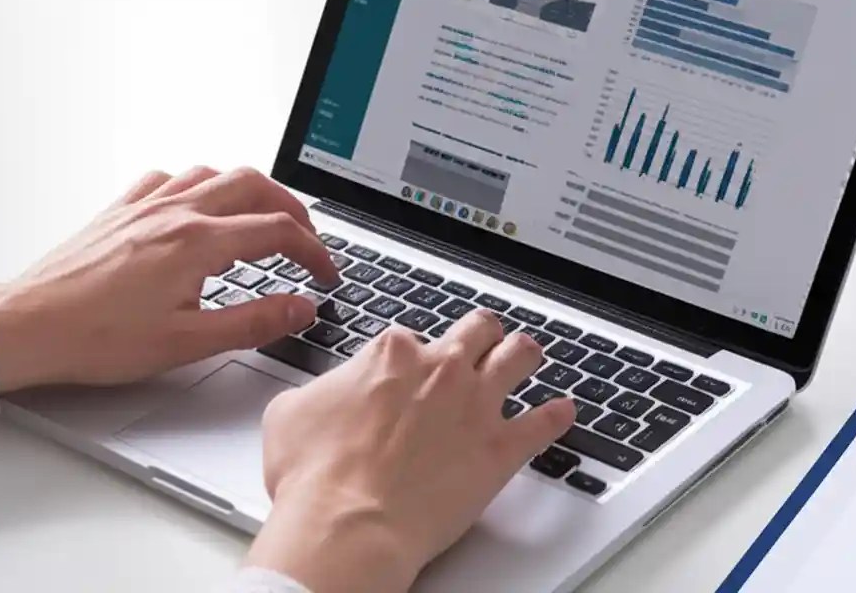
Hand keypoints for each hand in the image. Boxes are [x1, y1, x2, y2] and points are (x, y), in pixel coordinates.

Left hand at [0, 167, 339, 391]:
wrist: (26, 327)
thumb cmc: (94, 337)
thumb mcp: (187, 342)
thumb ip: (254, 321)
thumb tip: (300, 307)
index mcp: (196, 242)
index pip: (277, 231)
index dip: (314, 251)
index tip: (325, 273)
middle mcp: (174, 212)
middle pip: (254, 185)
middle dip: (293, 209)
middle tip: (307, 240)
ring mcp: (145, 206)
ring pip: (213, 173)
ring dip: (250, 191)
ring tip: (263, 218)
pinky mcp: (121, 211)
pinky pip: (170, 179)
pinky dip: (199, 187)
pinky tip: (198, 208)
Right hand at [248, 314, 576, 592]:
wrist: (348, 524)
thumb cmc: (317, 477)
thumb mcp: (290, 414)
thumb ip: (317, 391)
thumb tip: (319, 394)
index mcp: (390, 355)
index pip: (412, 337)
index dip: (412, 354)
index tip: (411, 368)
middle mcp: (440, 370)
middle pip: (477, 330)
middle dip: (480, 334)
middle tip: (481, 343)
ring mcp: (476, 405)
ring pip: (519, 356)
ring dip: (525, 354)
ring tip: (529, 355)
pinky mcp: (500, 448)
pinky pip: (544, 423)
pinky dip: (557, 416)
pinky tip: (564, 411)